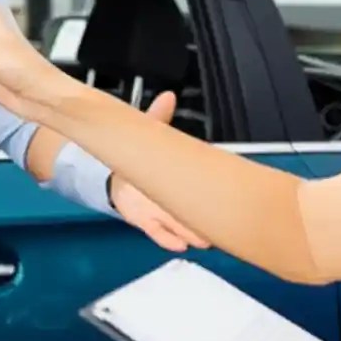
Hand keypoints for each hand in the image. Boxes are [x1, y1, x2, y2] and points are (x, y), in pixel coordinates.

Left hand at [110, 92, 210, 251]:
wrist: (115, 177)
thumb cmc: (140, 160)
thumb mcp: (149, 137)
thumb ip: (158, 117)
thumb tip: (167, 97)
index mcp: (183, 176)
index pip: (204, 181)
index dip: (215, 188)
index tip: (225, 192)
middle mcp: (179, 197)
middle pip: (199, 212)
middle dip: (209, 219)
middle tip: (218, 221)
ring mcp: (165, 212)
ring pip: (185, 227)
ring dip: (193, 233)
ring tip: (202, 237)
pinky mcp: (148, 221)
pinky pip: (161, 235)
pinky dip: (169, 240)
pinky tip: (178, 244)